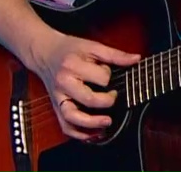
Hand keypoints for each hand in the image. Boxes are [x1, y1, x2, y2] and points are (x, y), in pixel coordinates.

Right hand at [26, 30, 140, 140]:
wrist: (45, 52)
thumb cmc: (69, 50)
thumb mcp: (92, 46)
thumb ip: (115, 54)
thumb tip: (135, 59)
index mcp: (73, 65)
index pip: (100, 78)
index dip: (109, 77)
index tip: (107, 73)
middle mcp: (64, 83)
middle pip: (88, 99)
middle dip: (106, 102)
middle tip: (113, 97)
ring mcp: (58, 97)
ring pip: (72, 118)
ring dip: (91, 125)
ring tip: (107, 123)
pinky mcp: (56, 107)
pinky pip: (65, 126)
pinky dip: (78, 134)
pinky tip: (92, 134)